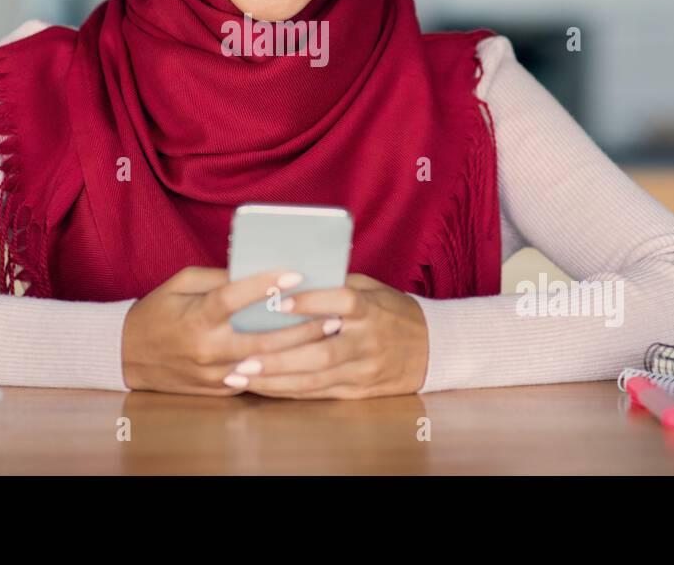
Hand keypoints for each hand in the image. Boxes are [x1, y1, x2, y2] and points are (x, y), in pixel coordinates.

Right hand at [120, 266, 341, 394]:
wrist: (127, 355)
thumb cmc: (158, 311)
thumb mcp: (181, 283)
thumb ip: (218, 278)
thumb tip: (256, 272)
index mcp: (196, 316)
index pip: (234, 297)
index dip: (265, 284)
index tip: (296, 273)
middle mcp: (206, 348)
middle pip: (262, 339)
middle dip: (301, 328)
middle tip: (332, 316)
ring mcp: (212, 373)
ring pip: (264, 364)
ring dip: (298, 351)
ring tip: (327, 336)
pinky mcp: (217, 390)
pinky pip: (254, 379)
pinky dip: (279, 367)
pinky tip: (304, 356)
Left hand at [238, 273, 428, 398]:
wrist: (433, 348)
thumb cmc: (390, 310)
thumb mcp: (371, 288)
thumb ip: (335, 285)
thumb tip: (287, 279)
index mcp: (371, 308)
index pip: (341, 302)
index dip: (310, 302)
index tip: (276, 301)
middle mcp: (367, 341)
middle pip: (321, 351)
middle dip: (278, 357)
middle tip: (241, 356)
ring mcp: (364, 369)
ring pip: (316, 378)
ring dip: (275, 379)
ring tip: (240, 376)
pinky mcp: (360, 391)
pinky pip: (319, 393)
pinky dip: (287, 390)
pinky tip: (261, 387)